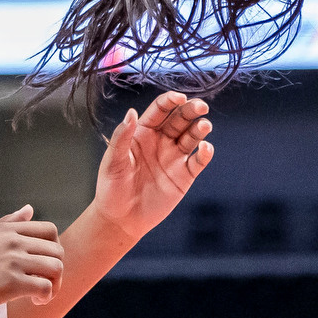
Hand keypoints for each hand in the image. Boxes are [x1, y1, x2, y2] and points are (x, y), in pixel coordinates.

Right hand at [0, 206, 62, 310]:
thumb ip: (10, 222)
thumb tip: (30, 208)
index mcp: (9, 230)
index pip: (50, 231)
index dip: (53, 248)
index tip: (42, 263)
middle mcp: (14, 242)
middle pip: (57, 251)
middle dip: (56, 270)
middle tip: (43, 283)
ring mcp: (12, 261)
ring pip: (56, 268)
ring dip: (54, 285)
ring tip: (40, 294)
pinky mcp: (10, 283)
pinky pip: (45, 287)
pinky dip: (46, 296)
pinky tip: (35, 301)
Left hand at [90, 92, 214, 242]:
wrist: (121, 219)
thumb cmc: (112, 188)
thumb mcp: (113, 161)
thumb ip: (121, 137)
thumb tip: (131, 112)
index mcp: (143, 132)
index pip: (160, 110)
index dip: (170, 101)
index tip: (179, 97)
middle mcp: (162, 140)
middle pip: (180, 119)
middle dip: (191, 110)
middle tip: (200, 106)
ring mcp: (175, 157)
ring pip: (192, 136)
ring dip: (200, 129)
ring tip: (204, 125)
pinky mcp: (185, 175)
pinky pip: (198, 161)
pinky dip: (205, 153)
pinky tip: (206, 149)